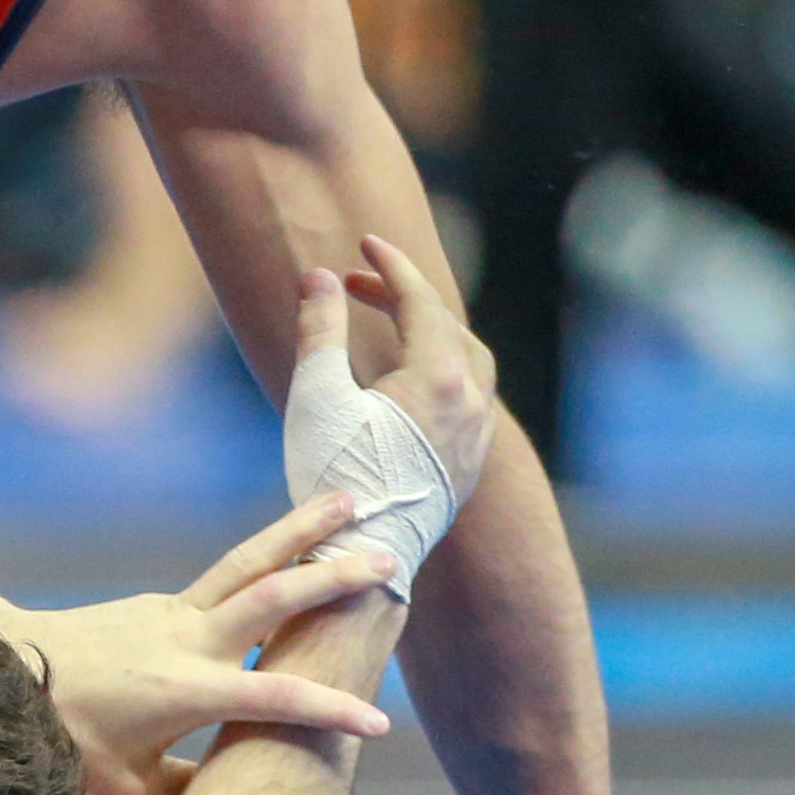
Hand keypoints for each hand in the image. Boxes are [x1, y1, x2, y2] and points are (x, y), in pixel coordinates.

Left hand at [0, 494, 396, 794]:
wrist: (7, 673)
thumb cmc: (66, 737)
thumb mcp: (129, 783)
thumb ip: (188, 786)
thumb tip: (230, 792)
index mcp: (185, 689)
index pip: (272, 699)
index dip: (327, 712)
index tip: (379, 726)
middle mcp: (185, 639)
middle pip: (269, 595)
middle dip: (331, 577)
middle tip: (387, 558)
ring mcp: (173, 613)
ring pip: (246, 564)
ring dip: (299, 531)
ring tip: (348, 500)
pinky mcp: (163, 604)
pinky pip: (227, 582)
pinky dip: (269, 565)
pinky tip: (301, 558)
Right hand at [306, 233, 498, 506]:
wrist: (365, 552)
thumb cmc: (336, 473)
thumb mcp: (318, 394)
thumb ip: (320, 330)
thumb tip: (318, 277)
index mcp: (438, 376)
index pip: (421, 300)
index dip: (391, 266)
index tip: (366, 243)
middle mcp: (471, 401)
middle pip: (449, 326)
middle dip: (407, 297)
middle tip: (360, 286)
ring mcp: (477, 436)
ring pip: (471, 362)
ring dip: (434, 332)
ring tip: (394, 326)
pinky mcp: (470, 464)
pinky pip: (472, 397)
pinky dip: (446, 370)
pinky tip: (412, 384)